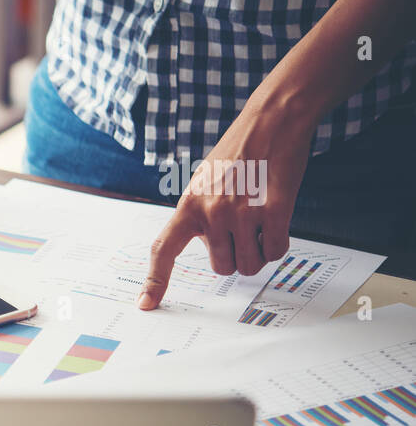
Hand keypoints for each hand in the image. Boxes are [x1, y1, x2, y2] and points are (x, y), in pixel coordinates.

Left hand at [138, 94, 314, 308]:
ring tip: (260, 221)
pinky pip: (275, 252)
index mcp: (188, 206)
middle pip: (222, 268)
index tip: (145, 304)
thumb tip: (208, 246)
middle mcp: (211, 213)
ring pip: (249, 264)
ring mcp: (241, 213)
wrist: (271, 122)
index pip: (163, 250)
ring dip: (259, 252)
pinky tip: (278, 222)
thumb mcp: (203, 182)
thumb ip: (199, 215)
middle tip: (244, 229)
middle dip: (236, 255)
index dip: (155, 280)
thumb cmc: (239, 152)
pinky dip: (279, 244)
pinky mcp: (273, 211)